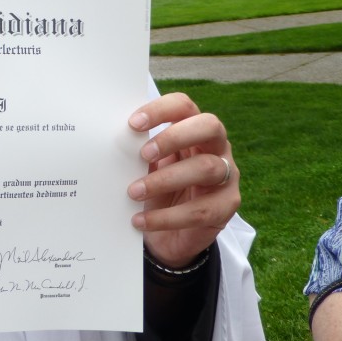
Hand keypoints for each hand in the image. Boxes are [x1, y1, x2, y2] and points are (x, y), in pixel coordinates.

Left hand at [126, 92, 238, 268]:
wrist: (168, 234)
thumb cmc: (157, 189)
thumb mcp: (147, 167)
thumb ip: (138, 151)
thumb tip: (113, 140)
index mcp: (193, 129)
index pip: (184, 106)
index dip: (160, 110)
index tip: (133, 124)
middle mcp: (216, 147)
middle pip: (209, 126)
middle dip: (174, 137)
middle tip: (143, 154)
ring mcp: (227, 176)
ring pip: (206, 168)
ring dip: (165, 179)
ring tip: (134, 192)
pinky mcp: (227, 206)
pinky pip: (200, 210)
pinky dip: (166, 217)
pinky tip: (141, 220)